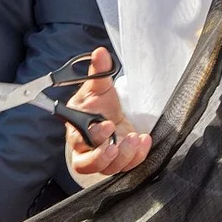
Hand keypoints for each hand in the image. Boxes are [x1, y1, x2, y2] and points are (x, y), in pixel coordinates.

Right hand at [67, 47, 150, 176]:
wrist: (109, 115)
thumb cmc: (98, 103)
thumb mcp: (98, 86)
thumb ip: (99, 71)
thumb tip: (100, 52)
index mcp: (76, 129)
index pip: (79, 139)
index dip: (94, 136)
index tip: (108, 124)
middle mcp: (86, 148)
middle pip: (87, 163)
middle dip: (103, 156)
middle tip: (118, 144)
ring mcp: (103, 158)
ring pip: (108, 169)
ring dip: (124, 157)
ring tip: (136, 139)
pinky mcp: (119, 162)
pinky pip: (127, 167)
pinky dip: (137, 157)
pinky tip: (144, 141)